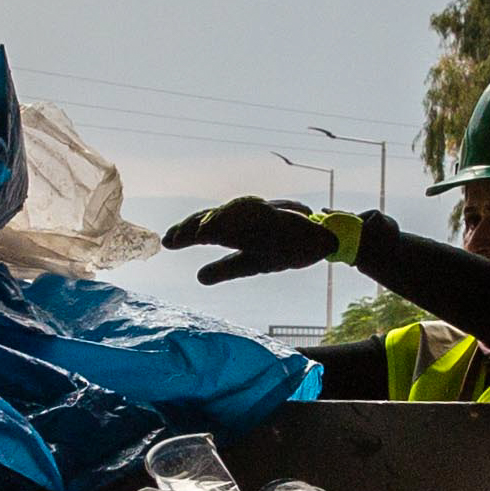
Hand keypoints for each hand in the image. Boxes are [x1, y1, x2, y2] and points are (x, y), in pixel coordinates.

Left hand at [162, 196, 357, 281]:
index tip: (167, 242)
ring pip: (232, 213)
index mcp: (236, 229)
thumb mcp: (250, 263)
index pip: (206, 227)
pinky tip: (231, 226)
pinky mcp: (281, 216)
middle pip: (214, 217)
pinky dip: (245, 219)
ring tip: (195, 233)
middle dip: (193, 227)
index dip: (186, 233)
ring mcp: (263, 214)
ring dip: (214, 221)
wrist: (322, 241)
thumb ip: (225, 268)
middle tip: (174, 239)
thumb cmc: (284, 247)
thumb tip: (198, 277)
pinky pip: (259, 214)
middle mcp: (246, 218)